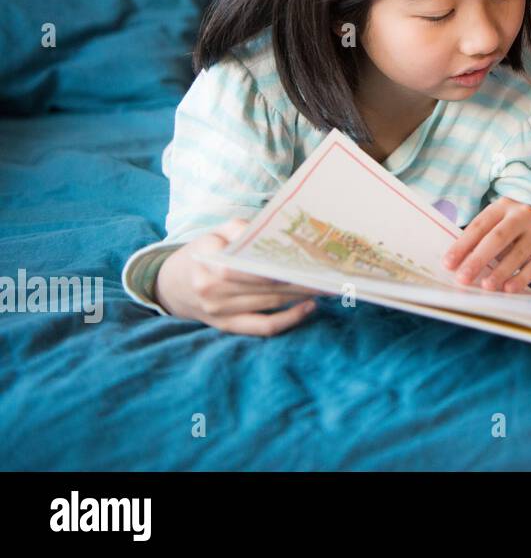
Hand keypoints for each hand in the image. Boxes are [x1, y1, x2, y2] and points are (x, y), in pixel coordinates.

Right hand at [155, 219, 326, 334]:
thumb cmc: (202, 252)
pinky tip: (309, 307)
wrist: (171, 284)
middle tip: (332, 272)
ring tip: (328, 285)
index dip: (281, 267)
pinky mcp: (228, 327)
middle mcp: (214, 293)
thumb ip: (240, 229)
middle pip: (267, 288)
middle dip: (302, 281)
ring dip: (301, 296)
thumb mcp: (214, 232)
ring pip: (269, 305)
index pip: (249, 269)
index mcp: (209, 266)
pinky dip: (288, 320)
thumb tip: (274, 232)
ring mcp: (220, 313)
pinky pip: (262, 328)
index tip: (310, 260)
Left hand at [442, 198, 530, 292]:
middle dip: (478, 259)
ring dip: (500, 271)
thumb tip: (454, 265)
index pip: (479, 225)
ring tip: (486, 286)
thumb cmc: (514, 238)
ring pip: (518, 252)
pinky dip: (522, 277)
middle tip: (463, 278)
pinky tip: (509, 288)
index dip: (462, 245)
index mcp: (502, 206)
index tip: (448, 264)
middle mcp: (523, 212)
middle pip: (498, 237)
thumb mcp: (496, 232)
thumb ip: (479, 243)